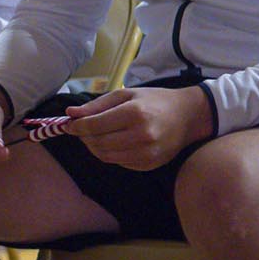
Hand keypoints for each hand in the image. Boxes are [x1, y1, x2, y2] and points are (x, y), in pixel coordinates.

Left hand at [64, 85, 213, 170]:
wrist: (188, 117)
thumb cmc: (155, 101)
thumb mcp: (126, 94)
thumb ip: (97, 105)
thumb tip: (70, 113)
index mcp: (135, 113)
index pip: (94, 126)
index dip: (77, 126)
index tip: (70, 124)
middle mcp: (141, 135)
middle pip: (97, 143)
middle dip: (84, 137)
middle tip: (82, 130)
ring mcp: (147, 153)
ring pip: (106, 156)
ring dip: (95, 147)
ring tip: (97, 136)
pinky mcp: (149, 165)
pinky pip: (119, 163)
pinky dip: (111, 154)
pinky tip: (116, 143)